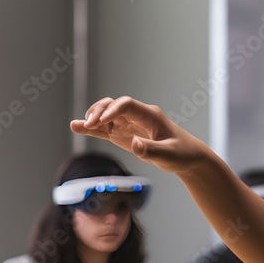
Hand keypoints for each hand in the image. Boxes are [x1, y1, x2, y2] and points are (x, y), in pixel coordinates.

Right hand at [71, 97, 209, 173]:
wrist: (187, 157)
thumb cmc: (181, 153)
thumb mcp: (168, 154)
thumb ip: (150, 150)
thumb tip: (134, 144)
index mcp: (150, 115)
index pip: (127, 105)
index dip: (113, 110)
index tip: (102, 121)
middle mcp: (137, 116)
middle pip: (113, 105)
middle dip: (99, 112)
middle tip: (89, 125)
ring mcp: (129, 124)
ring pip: (106, 114)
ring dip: (93, 118)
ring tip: (80, 126)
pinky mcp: (124, 134)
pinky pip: (105, 129)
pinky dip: (92, 128)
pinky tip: (76, 127)